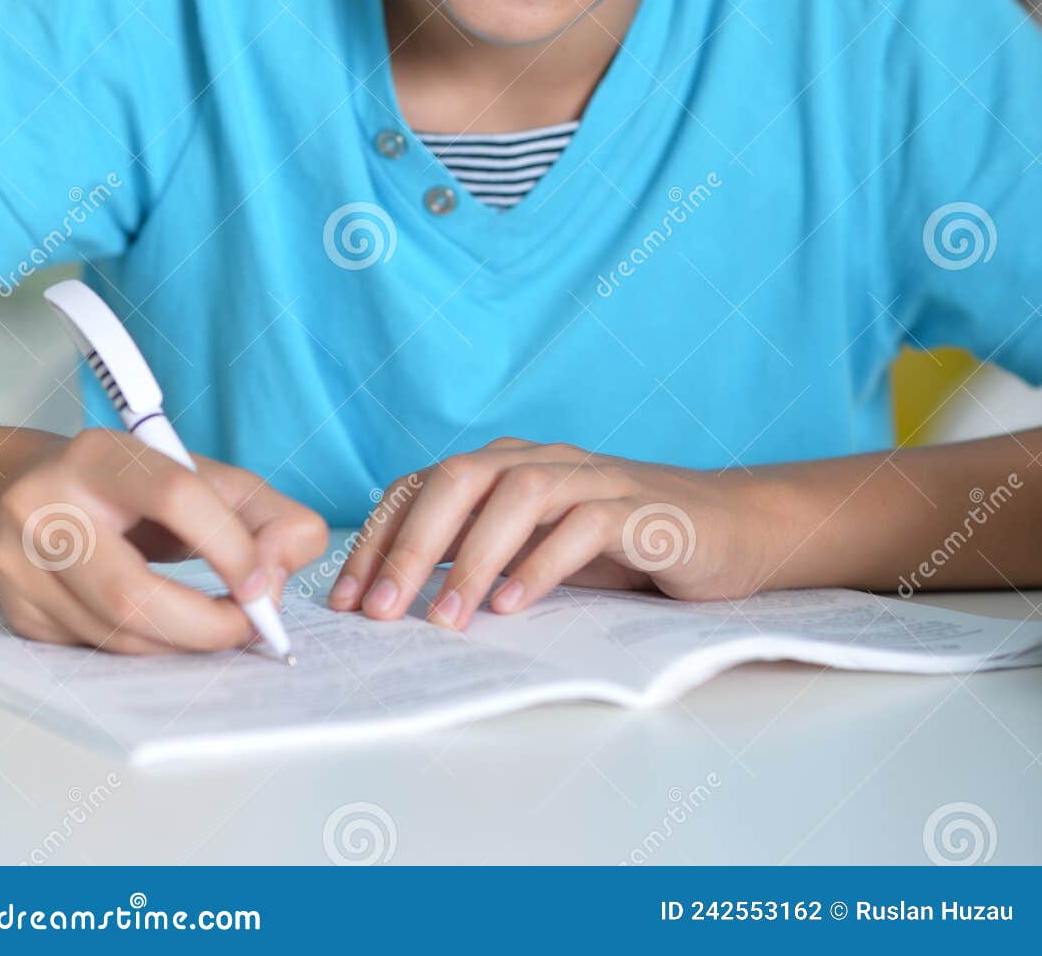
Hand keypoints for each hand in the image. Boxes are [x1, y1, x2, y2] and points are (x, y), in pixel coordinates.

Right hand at [0, 427, 327, 652]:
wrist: (42, 494)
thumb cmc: (135, 488)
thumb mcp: (204, 479)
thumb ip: (265, 516)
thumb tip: (278, 576)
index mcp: (99, 456)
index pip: (176, 497)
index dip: (232, 549)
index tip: (263, 585)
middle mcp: (45, 506)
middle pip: (132, 593)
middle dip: (207, 625)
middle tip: (249, 627)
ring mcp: (22, 565)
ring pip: (116, 634)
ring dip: (182, 644)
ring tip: (216, 627)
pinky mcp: (21, 613)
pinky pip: (98, 652)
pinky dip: (148, 649)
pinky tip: (165, 628)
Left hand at [328, 439, 775, 629]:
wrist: (731, 529)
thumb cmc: (623, 546)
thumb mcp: (538, 550)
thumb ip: (479, 557)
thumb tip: (394, 599)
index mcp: (506, 466)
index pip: (422, 484)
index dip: (379, 537)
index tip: (347, 600)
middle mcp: (542, 460)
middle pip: (459, 478)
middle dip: (411, 543)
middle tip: (380, 611)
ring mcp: (594, 478)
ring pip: (518, 494)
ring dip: (473, 557)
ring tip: (446, 618)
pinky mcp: (641, 508)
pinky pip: (584, 524)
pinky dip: (544, 563)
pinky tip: (517, 606)